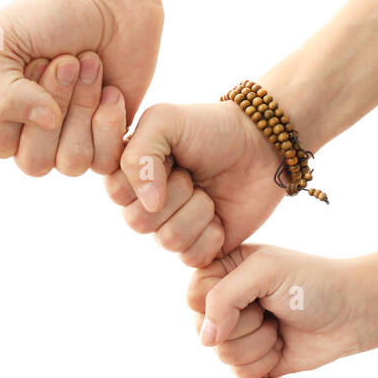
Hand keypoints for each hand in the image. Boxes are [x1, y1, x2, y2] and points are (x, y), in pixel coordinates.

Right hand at [0, 0, 159, 176]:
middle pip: (33, 161)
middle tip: (69, 60)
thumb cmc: (47, 13)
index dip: (18, 106)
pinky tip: (112, 90)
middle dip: (56, 103)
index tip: (34, 58)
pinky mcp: (107, 141)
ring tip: (92, 66)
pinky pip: (103, 162)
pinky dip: (109, 122)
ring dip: (83, 109)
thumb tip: (47, 123)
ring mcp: (68, 141)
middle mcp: (29, 134)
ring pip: (69, 163)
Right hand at [104, 101, 287, 265]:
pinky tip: (220, 215)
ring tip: (208, 192)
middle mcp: (144, 205)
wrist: (261, 145)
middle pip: (137, 221)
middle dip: (174, 193)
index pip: (116, 192)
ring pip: (167, 239)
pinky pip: (191, 257)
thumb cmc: (211, 128)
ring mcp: (170, 228)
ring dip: (196, 211)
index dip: (143, 176)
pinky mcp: (198, 248)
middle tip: (191, 173)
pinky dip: (211, 235)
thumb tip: (149, 205)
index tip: (168, 154)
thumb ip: (138, 154)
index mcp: (130, 175)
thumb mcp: (165, 120)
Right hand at [188, 245, 374, 377]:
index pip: (194, 296)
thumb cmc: (313, 283)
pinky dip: (265, 362)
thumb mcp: (264, 272)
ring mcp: (237, 333)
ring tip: (280, 325)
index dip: (221, 301)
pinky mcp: (252, 360)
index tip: (253, 289)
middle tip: (271, 309)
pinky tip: (283, 345)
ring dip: (258, 343)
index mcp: (222, 271)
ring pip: (222, 354)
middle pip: (204, 330)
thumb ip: (223, 297)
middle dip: (244, 324)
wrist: (353, 312)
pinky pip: (239, 373)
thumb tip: (205, 339)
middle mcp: (224, 303)